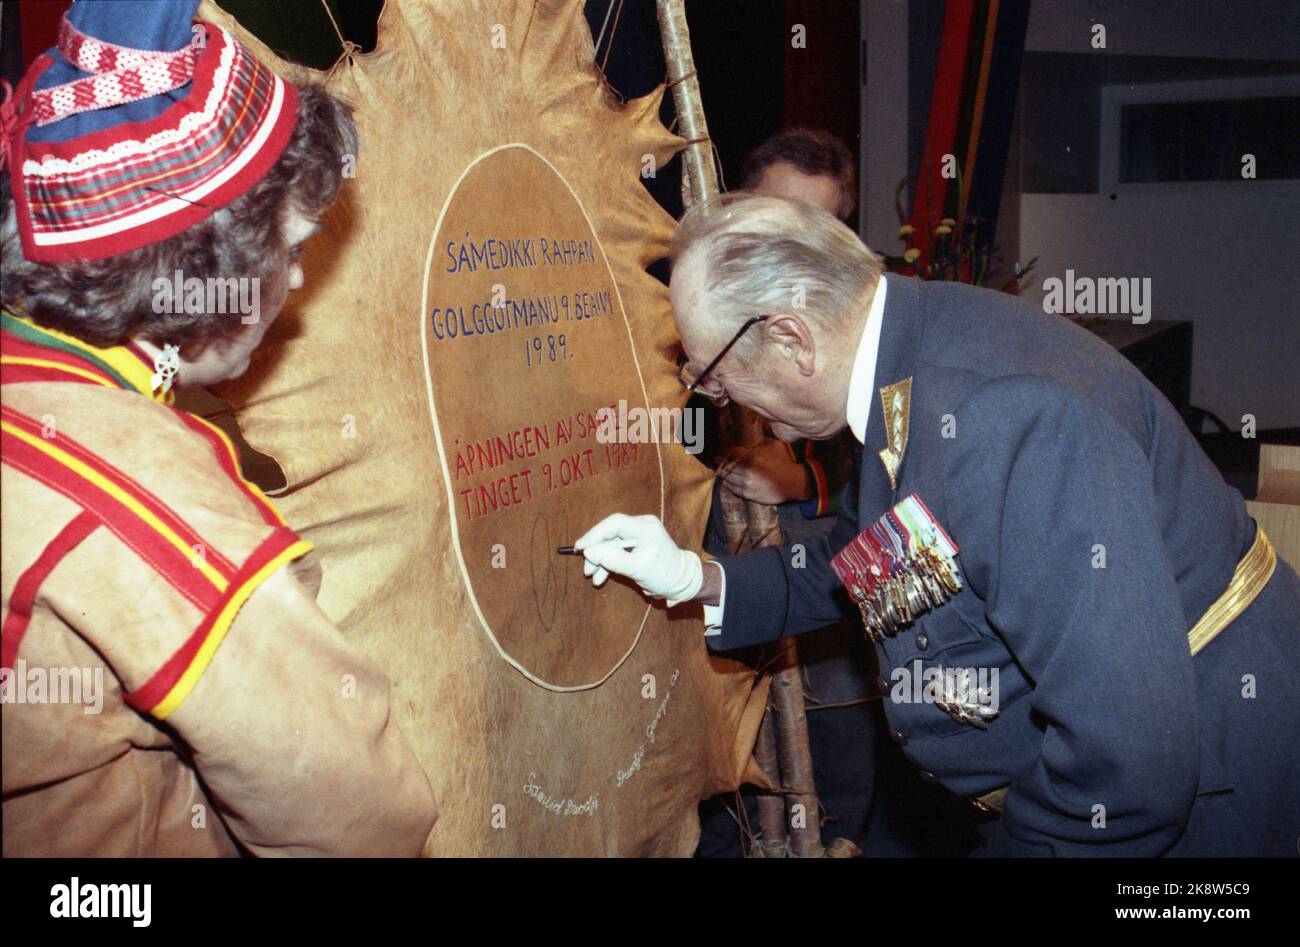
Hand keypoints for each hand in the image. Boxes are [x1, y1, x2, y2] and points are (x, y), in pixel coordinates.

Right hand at [573, 513, 702, 606]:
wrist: (682, 583)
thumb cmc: (665, 575)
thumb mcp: (637, 569)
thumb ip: (612, 560)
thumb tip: (588, 552)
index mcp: (645, 527)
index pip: (614, 523)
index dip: (594, 534)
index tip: (580, 548)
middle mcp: (641, 527)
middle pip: (610, 534)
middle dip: (597, 552)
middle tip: (587, 570)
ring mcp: (639, 535)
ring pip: (611, 544)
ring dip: (601, 561)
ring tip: (594, 578)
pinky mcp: (637, 545)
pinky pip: (618, 550)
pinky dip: (609, 563)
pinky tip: (601, 576)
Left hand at [718, 440, 811, 504]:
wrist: (795, 482)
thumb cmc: (785, 461)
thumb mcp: (773, 445)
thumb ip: (757, 444)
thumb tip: (748, 444)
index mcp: (750, 458)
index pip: (731, 453)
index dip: (728, 452)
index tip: (727, 452)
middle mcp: (746, 473)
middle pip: (726, 467)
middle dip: (723, 463)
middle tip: (720, 460)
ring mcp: (746, 485)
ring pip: (727, 479)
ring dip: (726, 474)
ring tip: (725, 470)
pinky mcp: (749, 495)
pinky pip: (733, 489)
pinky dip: (731, 484)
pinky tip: (732, 481)